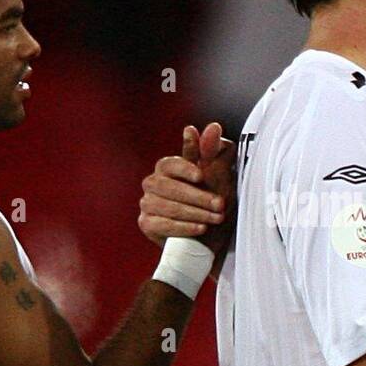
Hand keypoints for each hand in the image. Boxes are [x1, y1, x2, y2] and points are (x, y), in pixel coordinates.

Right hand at [138, 123, 235, 251]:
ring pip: (164, 206)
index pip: (169, 163)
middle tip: (219, 204)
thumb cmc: (213, 203)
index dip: (184, 169)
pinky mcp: (146, 224)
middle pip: (167, 186)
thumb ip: (212, 152)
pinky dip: (182, 227)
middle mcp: (153, 183)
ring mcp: (147, 204)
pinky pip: (160, 224)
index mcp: (167, 167)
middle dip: (196, 196)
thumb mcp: (218, 177)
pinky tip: (200, 228)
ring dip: (194, 213)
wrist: (212, 239)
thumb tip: (213, 126)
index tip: (201, 177)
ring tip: (215, 218)